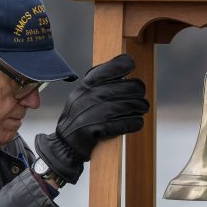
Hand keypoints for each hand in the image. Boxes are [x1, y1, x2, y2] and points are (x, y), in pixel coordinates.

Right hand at [34, 53, 148, 183]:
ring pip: (132, 105)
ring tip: (140, 110)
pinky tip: (136, 122)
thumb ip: (100, 80)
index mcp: (88, 84)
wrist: (66, 142)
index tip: (131, 67)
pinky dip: (135, 123)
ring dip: (140, 108)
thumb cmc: (80, 116)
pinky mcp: (98, 128)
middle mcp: (91, 95)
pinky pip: (127, 123)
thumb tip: (125, 64)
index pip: (115, 66)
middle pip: (131, 86)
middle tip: (139, 98)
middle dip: (139, 93)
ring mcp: (94, 112)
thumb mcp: (84, 93)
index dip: (127, 64)